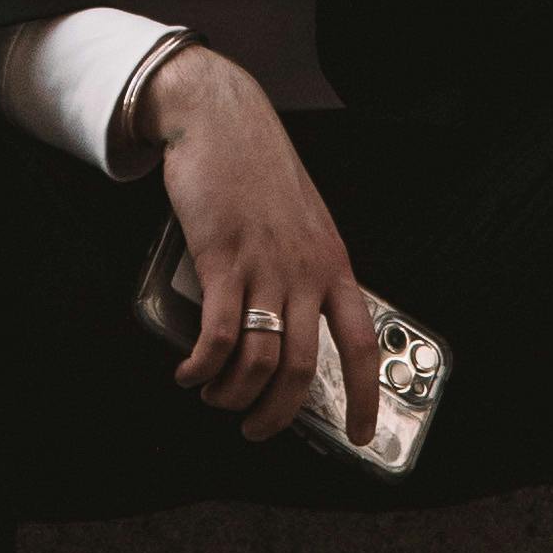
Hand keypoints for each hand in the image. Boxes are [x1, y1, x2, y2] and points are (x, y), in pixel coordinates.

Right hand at [134, 44, 381, 449]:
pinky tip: (190, 373)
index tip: (357, 434)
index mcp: (333, 265)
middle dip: (276, 415)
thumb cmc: (257, 170)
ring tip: (214, 397)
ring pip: (258, 361)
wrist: (221, 119)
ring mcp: (265, 266)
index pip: (361, 345)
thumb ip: (303, 271)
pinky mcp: (221, 259)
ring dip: (232, 394)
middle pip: (300, 369)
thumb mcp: (301, 223)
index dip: (362, 398)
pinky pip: (218, 335)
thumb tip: (287, 325)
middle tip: (254, 429)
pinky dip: (202, 367)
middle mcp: (306, 272)